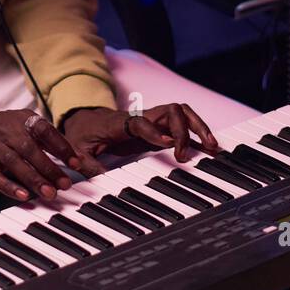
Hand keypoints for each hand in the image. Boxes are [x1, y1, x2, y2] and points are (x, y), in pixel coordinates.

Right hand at [0, 109, 101, 201]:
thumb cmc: (6, 131)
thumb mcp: (27, 126)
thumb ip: (51, 141)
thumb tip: (79, 158)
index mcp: (23, 120)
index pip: (45, 131)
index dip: (61, 147)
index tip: (75, 163)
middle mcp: (8, 132)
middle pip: (30, 149)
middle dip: (49, 168)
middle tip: (65, 184)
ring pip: (15, 163)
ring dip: (33, 179)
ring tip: (50, 193)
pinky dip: (10, 187)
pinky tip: (24, 195)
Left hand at [62, 103, 219, 166]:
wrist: (86, 118)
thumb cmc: (83, 133)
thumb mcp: (77, 149)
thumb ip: (87, 162)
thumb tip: (98, 178)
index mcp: (119, 123)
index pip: (140, 123)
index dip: (154, 132)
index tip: (167, 145)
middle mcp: (140, 118)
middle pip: (170, 111)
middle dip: (184, 129)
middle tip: (188, 154)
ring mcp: (151, 121)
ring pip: (181, 113)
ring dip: (198, 126)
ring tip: (212, 146)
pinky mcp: (158, 127)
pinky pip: (182, 125)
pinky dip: (196, 133)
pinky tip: (209, 147)